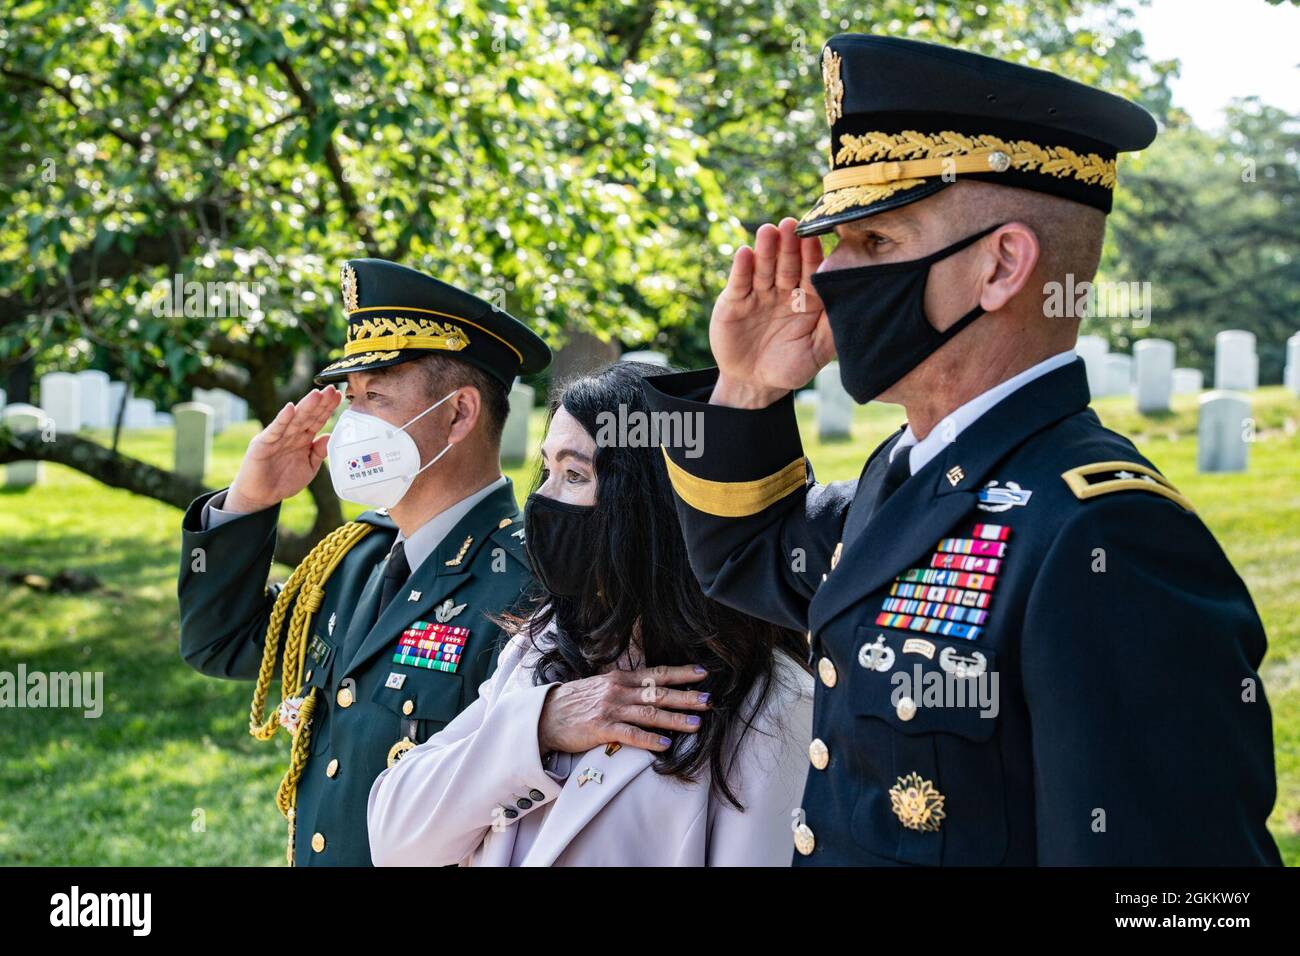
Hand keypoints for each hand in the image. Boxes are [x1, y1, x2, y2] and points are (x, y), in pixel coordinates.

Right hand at [224, 386, 342, 513]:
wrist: (260, 496)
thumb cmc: (284, 481)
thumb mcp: (309, 468)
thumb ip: (319, 452)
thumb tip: (330, 436)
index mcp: (302, 439)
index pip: (317, 420)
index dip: (327, 409)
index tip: (339, 396)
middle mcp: (291, 435)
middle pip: (308, 416)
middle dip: (320, 403)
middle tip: (332, 390)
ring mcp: (277, 437)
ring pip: (294, 420)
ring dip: (305, 407)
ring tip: (316, 394)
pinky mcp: (263, 443)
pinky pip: (275, 430)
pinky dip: (282, 419)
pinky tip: (290, 409)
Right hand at [537, 664, 710, 755]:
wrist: (544, 715)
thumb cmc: (575, 702)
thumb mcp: (602, 685)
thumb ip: (626, 685)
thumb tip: (653, 686)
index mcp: (621, 678)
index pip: (657, 673)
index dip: (680, 673)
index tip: (702, 673)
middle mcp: (618, 690)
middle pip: (659, 692)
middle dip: (686, 696)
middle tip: (709, 699)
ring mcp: (610, 709)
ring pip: (649, 713)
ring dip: (674, 719)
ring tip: (696, 724)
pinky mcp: (601, 728)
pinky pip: (630, 734)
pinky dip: (649, 740)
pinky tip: (665, 745)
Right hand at [709, 217, 835, 407]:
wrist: (753, 384)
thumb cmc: (789, 369)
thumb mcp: (816, 353)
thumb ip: (831, 329)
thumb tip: (852, 305)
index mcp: (807, 300)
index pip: (811, 272)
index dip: (812, 256)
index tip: (814, 238)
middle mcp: (784, 291)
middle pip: (787, 263)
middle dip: (789, 245)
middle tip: (791, 224)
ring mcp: (759, 294)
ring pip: (763, 267)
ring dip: (766, 249)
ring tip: (768, 231)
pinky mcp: (734, 301)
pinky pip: (739, 282)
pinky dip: (741, 268)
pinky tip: (745, 253)